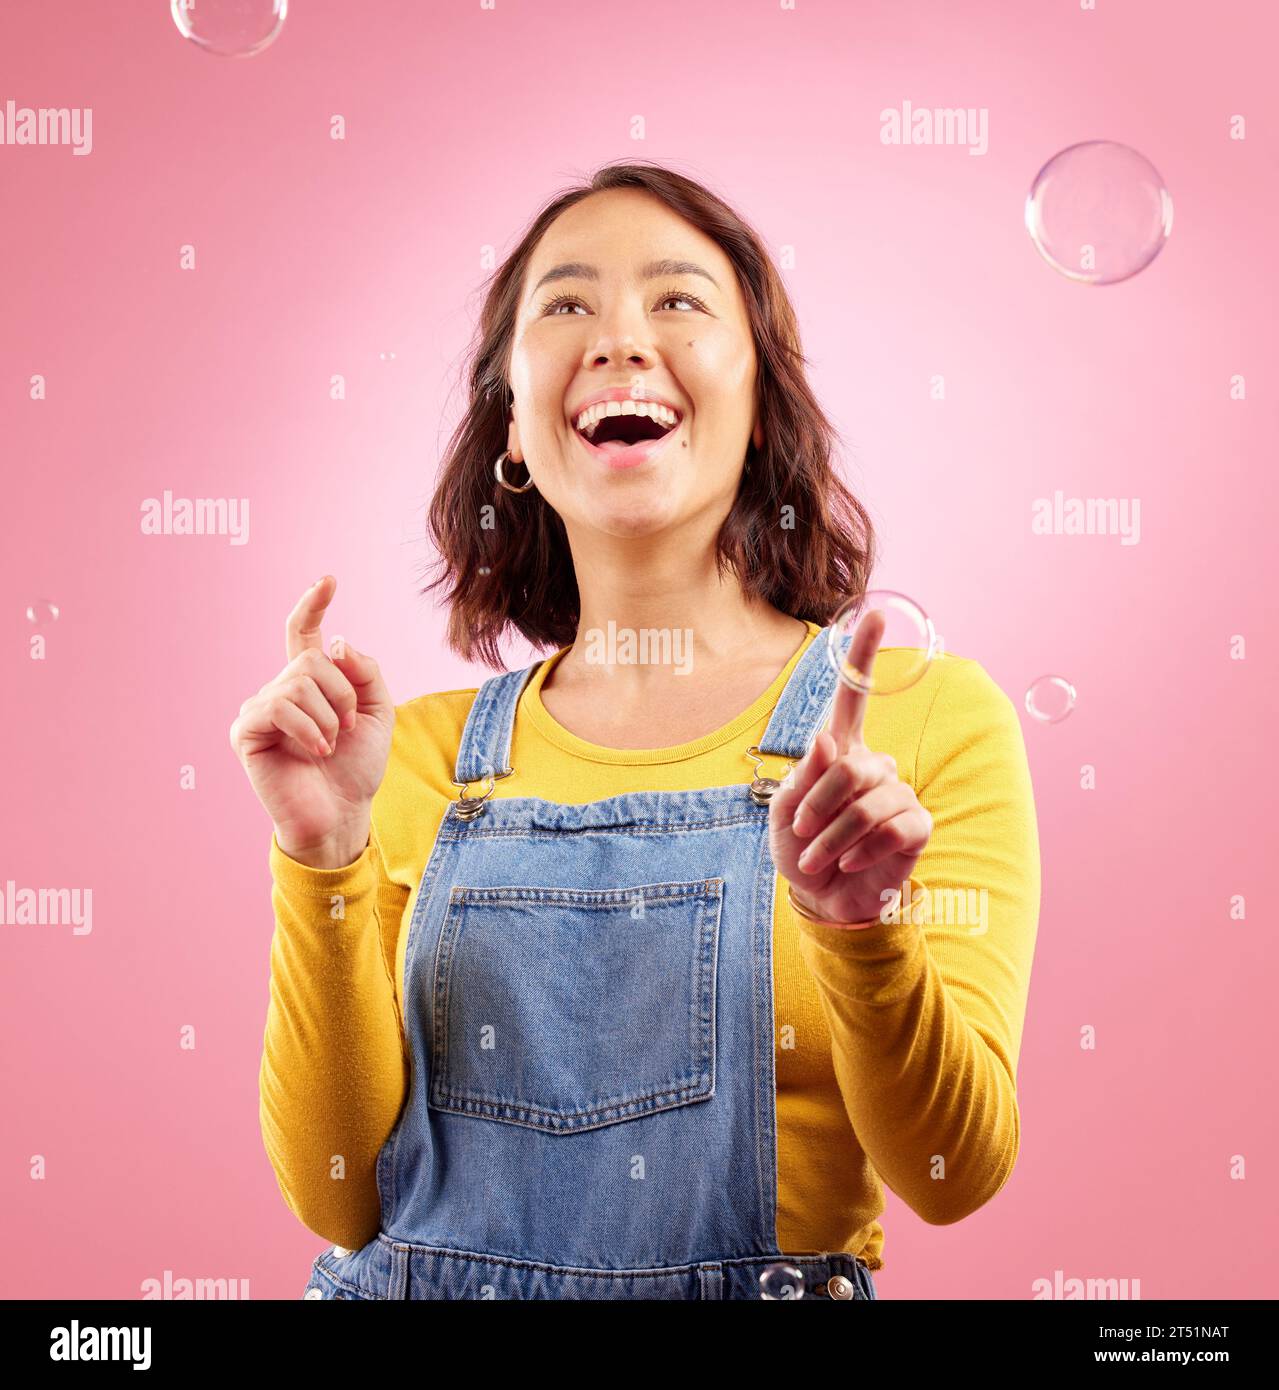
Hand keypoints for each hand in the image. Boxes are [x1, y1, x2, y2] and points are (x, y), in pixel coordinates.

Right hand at [229, 576, 395, 866]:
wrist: (342, 812)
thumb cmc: (357, 766)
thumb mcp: (379, 712)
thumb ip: (365, 672)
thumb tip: (335, 642)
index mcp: (310, 682)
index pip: (304, 633)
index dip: (313, 604)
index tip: (328, 580)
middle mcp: (281, 689)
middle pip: (312, 660)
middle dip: (342, 692)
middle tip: (347, 728)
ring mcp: (260, 709)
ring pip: (298, 682)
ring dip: (327, 716)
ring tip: (329, 746)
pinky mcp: (245, 732)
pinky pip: (277, 706)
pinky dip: (307, 728)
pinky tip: (315, 750)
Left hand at [768, 608, 932, 926]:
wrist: (823, 898)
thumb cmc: (801, 850)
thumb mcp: (785, 813)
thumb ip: (805, 776)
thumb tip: (828, 739)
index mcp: (841, 752)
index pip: (853, 697)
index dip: (865, 657)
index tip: (877, 613)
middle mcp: (874, 766)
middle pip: (850, 766)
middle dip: (818, 804)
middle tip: (801, 834)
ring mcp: (899, 793)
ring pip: (868, 802)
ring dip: (833, 836)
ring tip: (817, 859)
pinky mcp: (916, 825)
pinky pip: (892, 828)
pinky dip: (861, 851)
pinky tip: (852, 863)